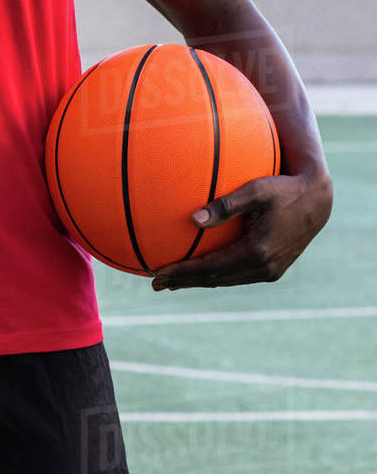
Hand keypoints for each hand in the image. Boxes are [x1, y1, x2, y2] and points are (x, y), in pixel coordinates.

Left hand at [151, 170, 332, 290]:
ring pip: (225, 281)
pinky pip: (236, 276)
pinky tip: (199, 272)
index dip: (182, 273)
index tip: (158, 275)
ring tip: (171, 281)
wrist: (317, 202)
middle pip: (214, 280)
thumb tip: (193, 219)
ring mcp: (270, 272)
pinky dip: (215, 276)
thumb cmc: (283, 189)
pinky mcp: (273, 270)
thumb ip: (226, 204)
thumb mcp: (256, 190)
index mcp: (257, 251)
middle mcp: (263, 267)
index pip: (210, 268)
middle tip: (155, 284)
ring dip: (197, 281)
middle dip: (183, 282)